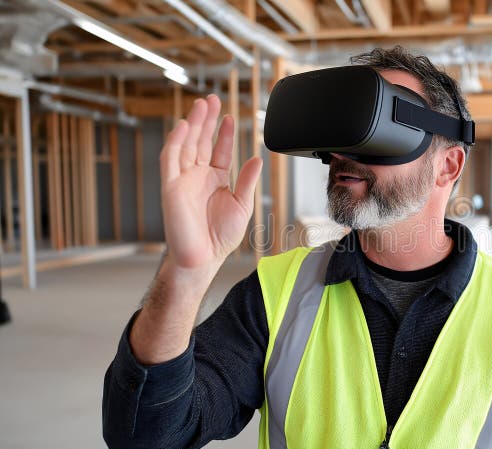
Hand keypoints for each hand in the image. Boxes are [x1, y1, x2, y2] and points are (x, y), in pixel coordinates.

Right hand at [160, 94, 262, 269]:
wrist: (203, 257)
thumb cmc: (221, 237)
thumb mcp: (242, 204)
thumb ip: (248, 180)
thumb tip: (257, 159)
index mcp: (215, 180)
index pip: (218, 150)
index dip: (223, 133)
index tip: (229, 117)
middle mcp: (198, 176)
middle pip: (201, 141)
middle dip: (206, 120)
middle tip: (212, 100)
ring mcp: (183, 179)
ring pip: (185, 145)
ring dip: (192, 124)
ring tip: (201, 105)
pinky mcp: (170, 186)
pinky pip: (171, 159)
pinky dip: (176, 142)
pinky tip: (184, 126)